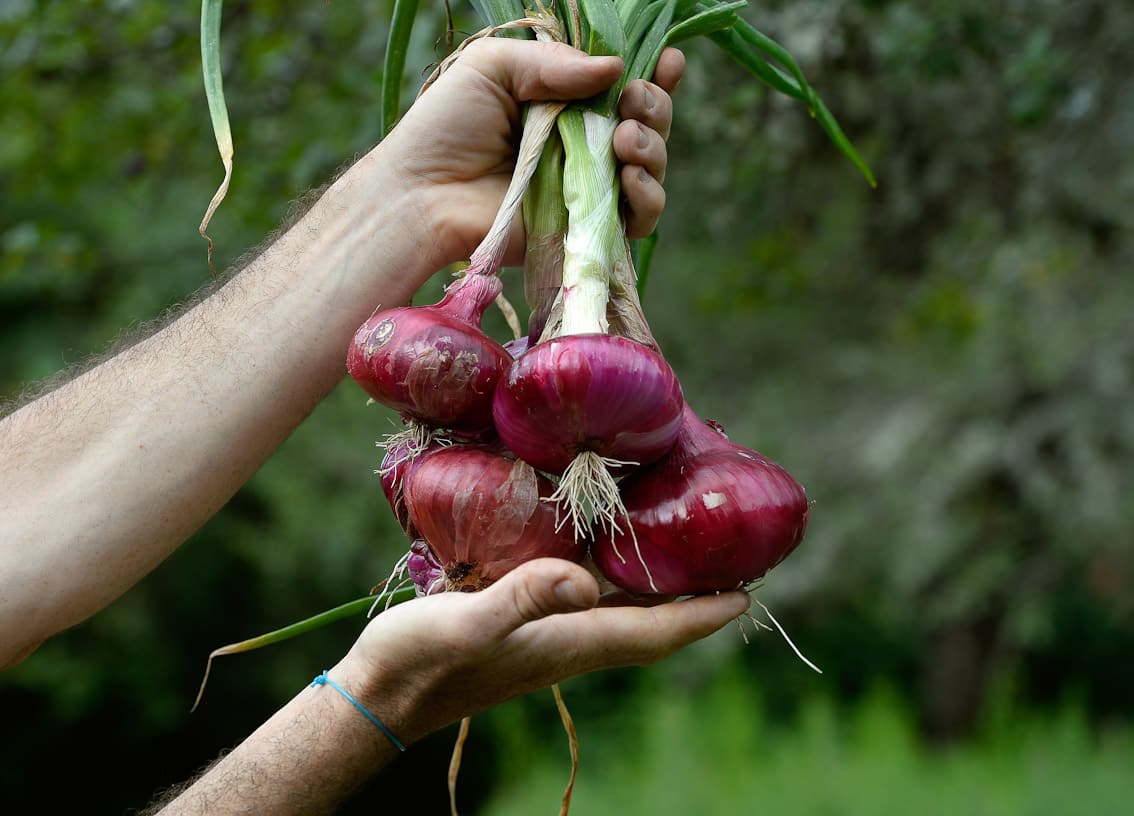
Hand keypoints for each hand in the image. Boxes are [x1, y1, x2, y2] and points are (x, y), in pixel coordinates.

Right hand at [332, 558, 747, 743]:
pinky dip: (610, 584)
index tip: (746, 594)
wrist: (378, 696)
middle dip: (693, 604)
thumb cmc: (417, 660)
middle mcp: (567, 644)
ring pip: (620, 616)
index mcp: (567, 642)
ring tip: (683, 557)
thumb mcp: (466, 623)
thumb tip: (586, 582)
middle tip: (731, 568)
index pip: (652, 632)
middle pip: (649, 626)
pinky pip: (585, 605)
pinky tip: (601, 557)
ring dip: (657, 594)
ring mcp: (544, 640)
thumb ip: (522, 599)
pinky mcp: (520, 630)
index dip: (701, 615)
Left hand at [375, 39, 684, 272]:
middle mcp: (581, 146)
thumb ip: (552, 62)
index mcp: (562, 104)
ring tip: (626, 140)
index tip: (669, 61)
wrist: (423, 195)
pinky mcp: (585, 230)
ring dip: (654, 149)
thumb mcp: (492, 68)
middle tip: (634, 102)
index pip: (620, 88)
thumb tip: (616, 69)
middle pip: (647, 126)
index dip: (653, 75)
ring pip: (651, 169)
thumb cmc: (445, 128)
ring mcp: (586, 190)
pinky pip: (638, 218)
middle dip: (654, 108)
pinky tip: (630, 177)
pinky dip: (648, 197)